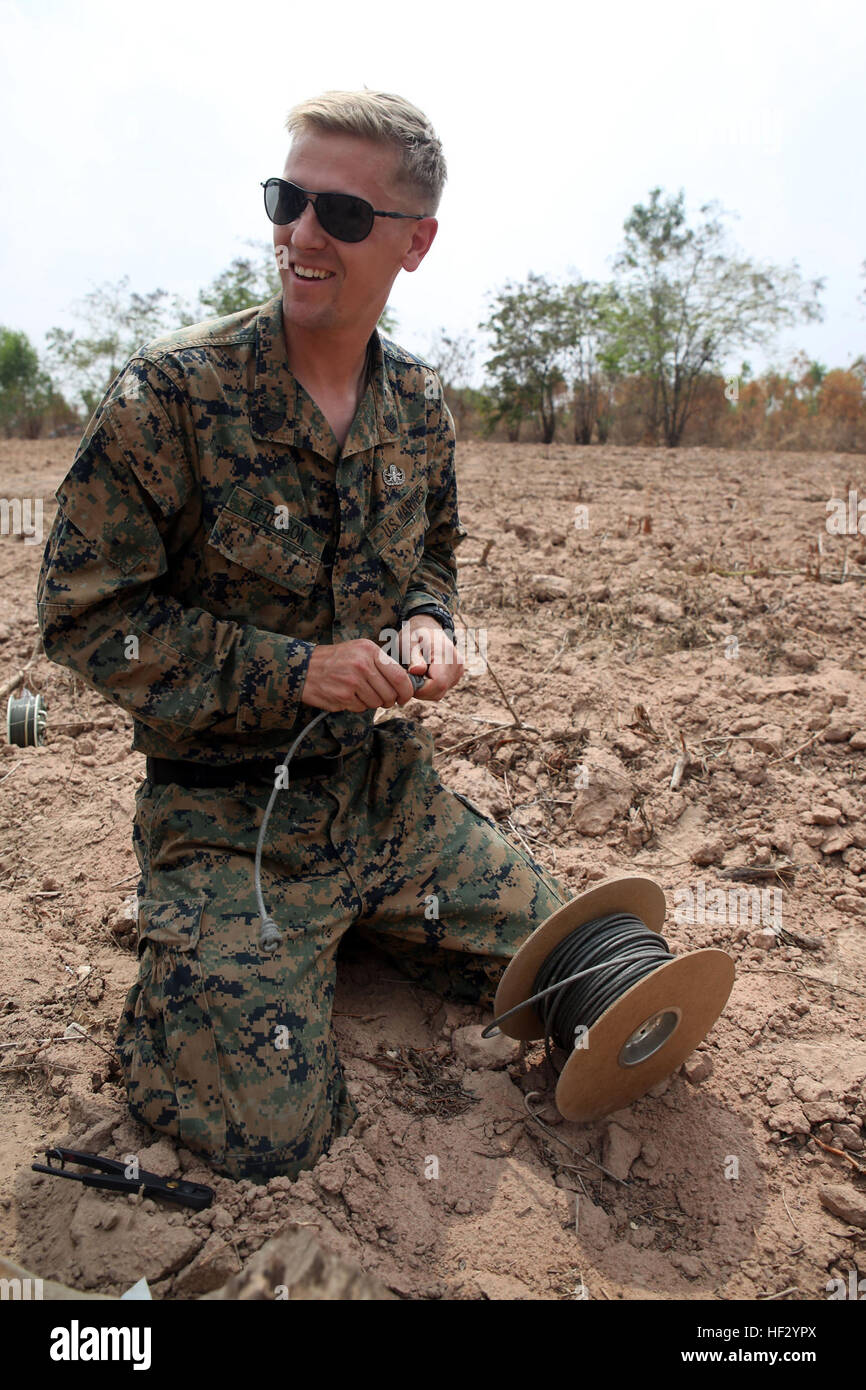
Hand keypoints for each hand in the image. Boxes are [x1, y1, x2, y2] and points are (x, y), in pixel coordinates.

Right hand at [301, 638, 415, 711]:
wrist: (304, 668)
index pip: (400, 676)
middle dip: (388, 700)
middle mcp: (362, 664)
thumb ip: (381, 664)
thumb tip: (405, 683)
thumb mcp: (359, 651)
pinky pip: (361, 708)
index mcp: (370, 650)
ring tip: (358, 693)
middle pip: (390, 693)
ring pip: (377, 702)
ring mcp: (352, 681)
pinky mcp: (343, 696)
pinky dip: (357, 705)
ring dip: (371, 702)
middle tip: (381, 698)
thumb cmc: (336, 660)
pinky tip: (347, 696)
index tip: (404, 697)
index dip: (406, 692)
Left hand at [400, 615, 463, 701]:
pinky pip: (442, 689)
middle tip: (409, 678)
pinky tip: (423, 675)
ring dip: (424, 689)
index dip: (420, 689)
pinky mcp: (456, 675)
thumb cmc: (415, 635)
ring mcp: (459, 670)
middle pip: (439, 691)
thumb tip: (417, 671)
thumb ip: (413, 658)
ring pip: (440, 693)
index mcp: (446, 654)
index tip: (407, 682)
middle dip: (420, 690)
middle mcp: (457, 664)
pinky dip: (430, 687)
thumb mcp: (409, 643)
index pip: (438, 684)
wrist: (427, 627)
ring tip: (415, 674)